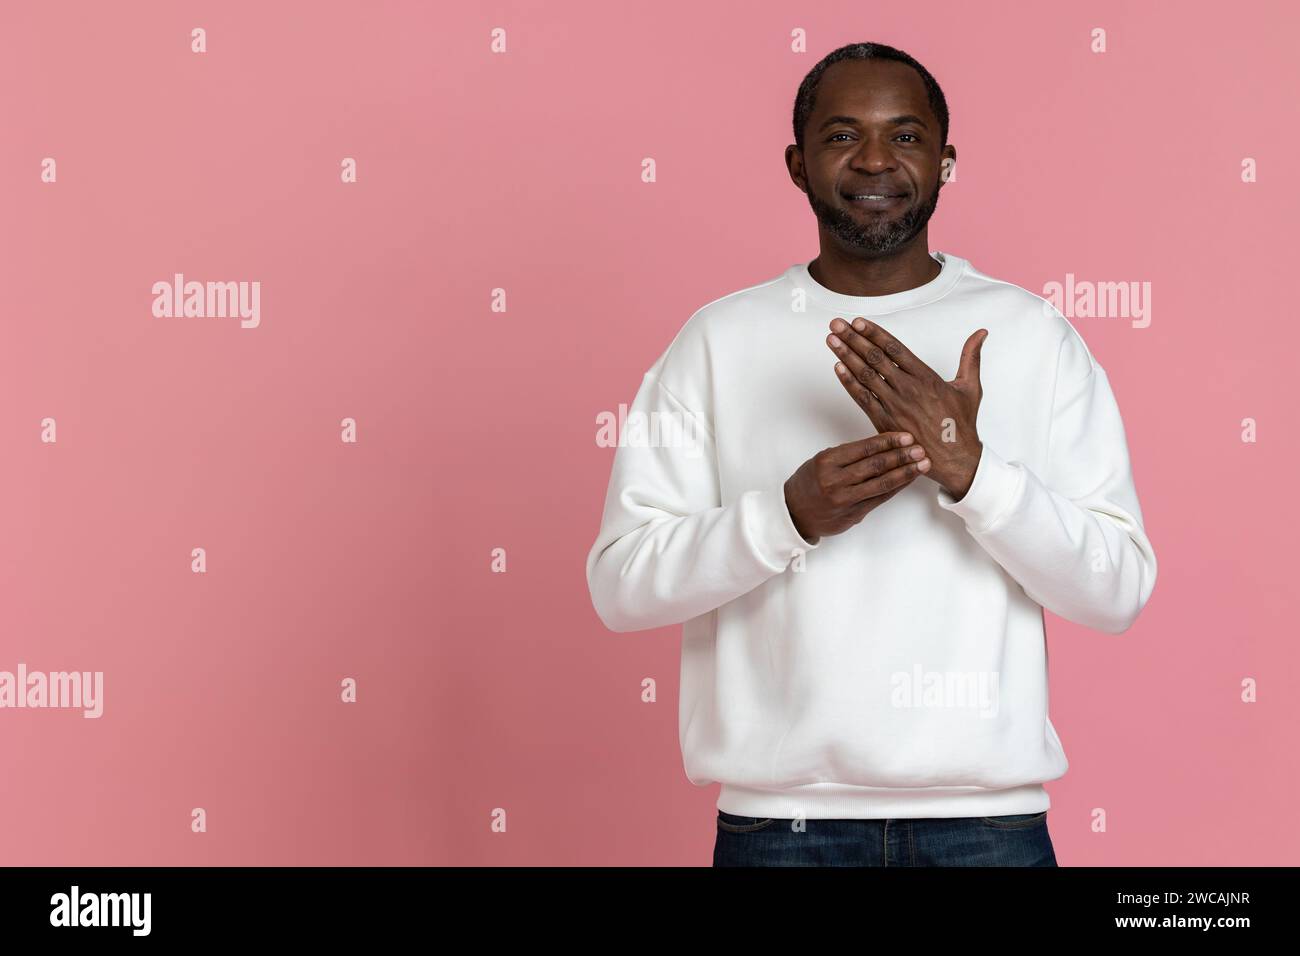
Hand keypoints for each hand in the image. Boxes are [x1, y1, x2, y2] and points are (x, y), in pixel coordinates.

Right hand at [783, 432, 930, 544]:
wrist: (794, 513)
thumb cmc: (809, 483)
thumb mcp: (821, 462)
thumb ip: (847, 456)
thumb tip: (881, 445)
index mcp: (827, 462)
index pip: (864, 448)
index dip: (888, 441)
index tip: (906, 437)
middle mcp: (836, 480)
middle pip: (876, 465)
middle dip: (902, 456)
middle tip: (920, 449)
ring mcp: (846, 499)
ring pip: (881, 483)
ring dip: (905, 472)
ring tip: (922, 464)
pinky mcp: (854, 513)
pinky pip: (880, 498)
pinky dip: (897, 487)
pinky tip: (909, 479)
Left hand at [826, 317, 985, 500]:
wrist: (955, 459)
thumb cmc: (961, 423)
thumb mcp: (971, 387)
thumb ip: (971, 356)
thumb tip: (981, 332)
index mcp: (926, 377)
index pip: (894, 348)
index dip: (874, 333)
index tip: (858, 322)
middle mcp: (907, 389)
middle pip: (875, 358)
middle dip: (853, 339)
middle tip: (836, 324)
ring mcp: (894, 406)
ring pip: (865, 376)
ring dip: (846, 356)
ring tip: (831, 340)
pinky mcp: (885, 422)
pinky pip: (862, 399)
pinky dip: (849, 383)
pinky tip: (837, 369)